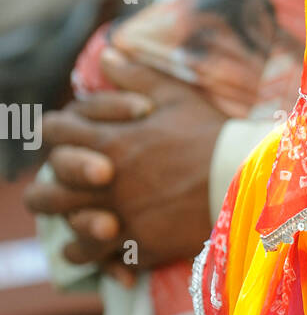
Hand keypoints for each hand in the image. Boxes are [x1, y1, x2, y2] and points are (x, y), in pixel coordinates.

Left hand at [26, 49, 226, 272]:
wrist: (247, 179)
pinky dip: (104, 258)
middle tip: (66, 191)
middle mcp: (108, 184)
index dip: (58, 135)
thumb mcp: (175, 96)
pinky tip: (111, 250)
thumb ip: (136, 75)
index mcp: (111, 143)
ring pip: (74, 232)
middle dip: (52, 191)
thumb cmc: (212, 135)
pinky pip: (107, 259)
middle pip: (50, 192)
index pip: (55, 134)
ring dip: (75, 229)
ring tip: (88, 225)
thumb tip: (108, 55)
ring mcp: (124, 218)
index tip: (73, 141)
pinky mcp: (144, 247)